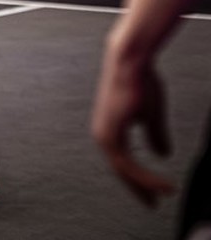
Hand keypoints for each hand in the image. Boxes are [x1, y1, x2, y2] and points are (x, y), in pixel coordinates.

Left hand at [91, 47, 175, 205]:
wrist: (130, 63)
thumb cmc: (139, 81)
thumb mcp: (150, 114)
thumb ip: (154, 134)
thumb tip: (161, 153)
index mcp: (110, 129)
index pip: (123, 161)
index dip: (138, 178)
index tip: (153, 192)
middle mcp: (103, 133)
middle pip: (120, 170)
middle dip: (138, 188)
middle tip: (152, 203)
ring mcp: (105, 133)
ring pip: (123, 169)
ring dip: (144, 184)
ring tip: (162, 193)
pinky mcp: (110, 132)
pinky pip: (127, 163)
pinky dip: (144, 175)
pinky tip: (159, 183)